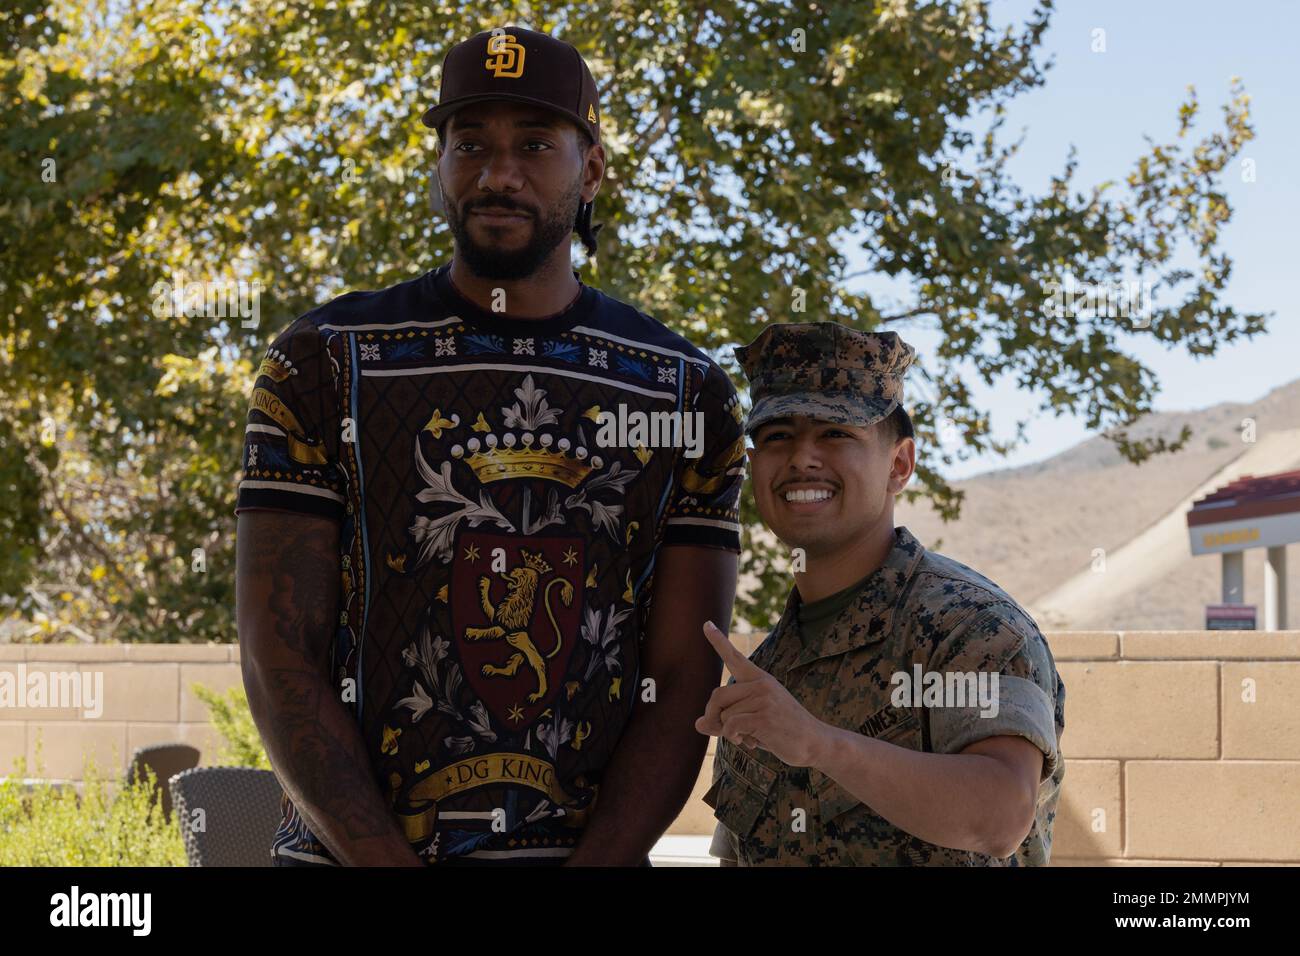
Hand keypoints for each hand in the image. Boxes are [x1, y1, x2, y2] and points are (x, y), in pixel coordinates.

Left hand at [694, 621, 826, 766]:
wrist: (814, 742)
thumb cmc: (781, 731)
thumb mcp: (752, 722)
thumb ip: (725, 721)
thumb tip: (697, 724)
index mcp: (759, 679)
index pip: (735, 657)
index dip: (718, 641)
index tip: (706, 623)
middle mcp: (761, 684)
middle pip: (717, 695)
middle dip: (713, 716)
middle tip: (721, 730)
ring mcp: (763, 699)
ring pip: (724, 715)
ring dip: (729, 732)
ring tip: (749, 737)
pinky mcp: (764, 717)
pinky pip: (731, 726)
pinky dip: (733, 737)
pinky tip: (750, 742)